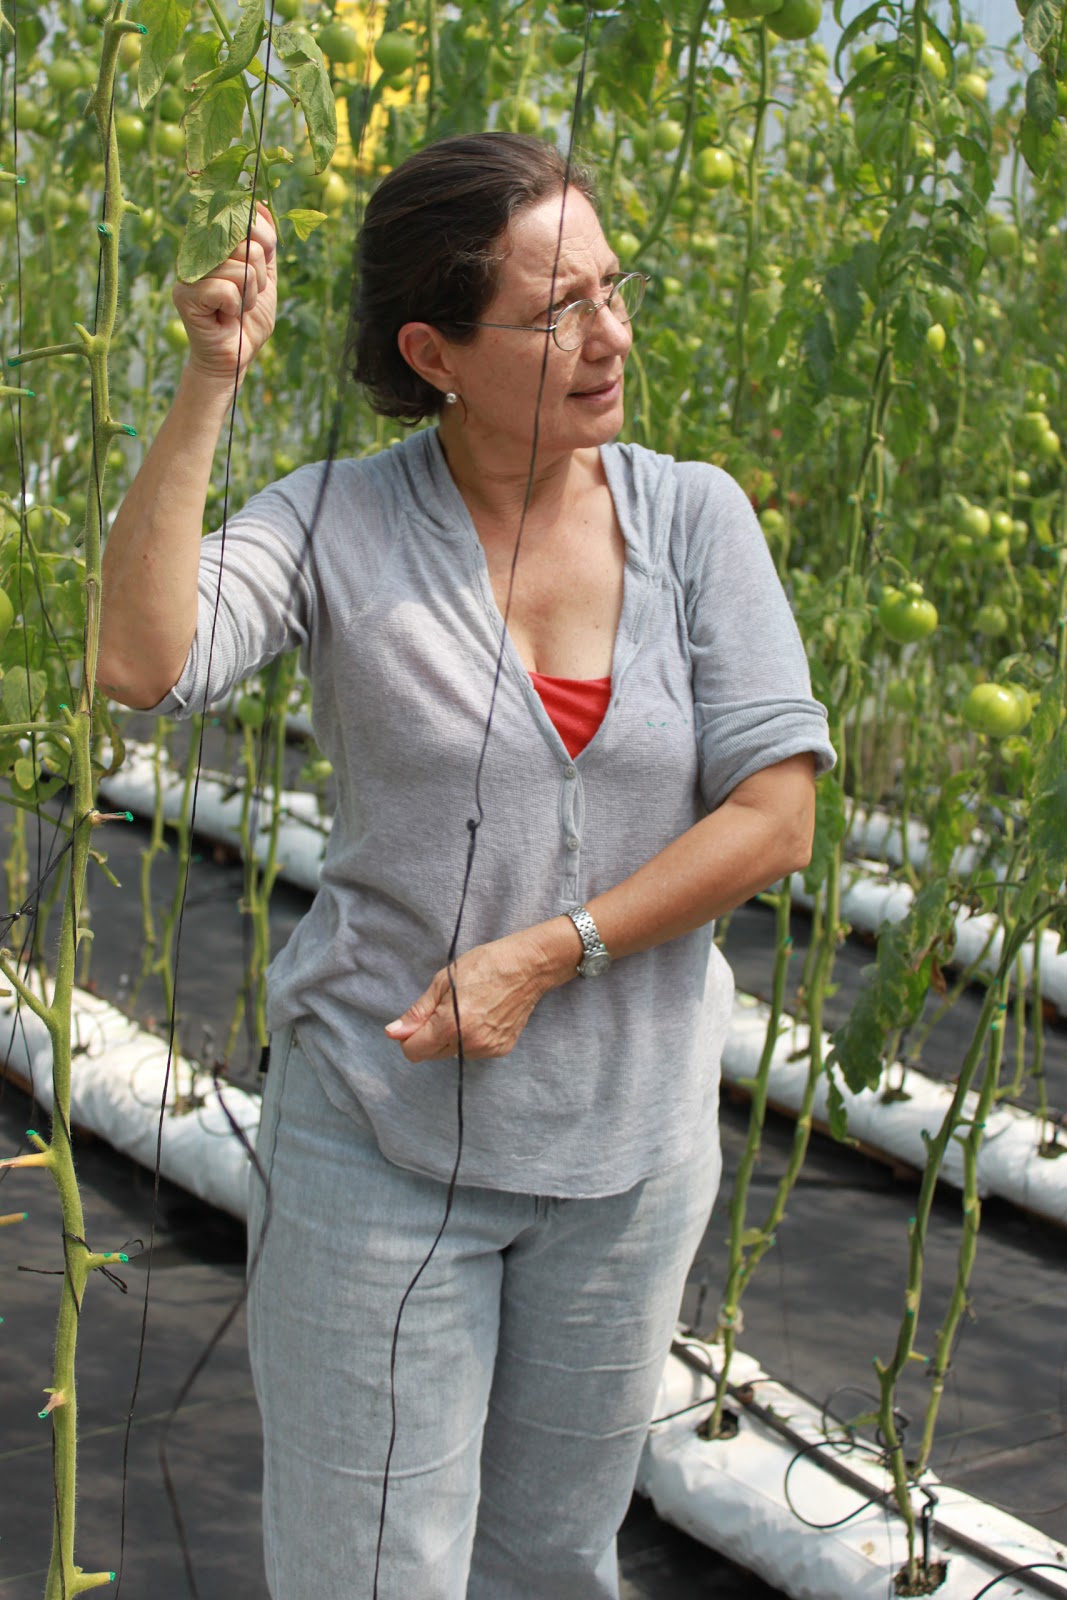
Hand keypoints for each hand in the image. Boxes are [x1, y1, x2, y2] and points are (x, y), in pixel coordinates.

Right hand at [172, 202, 277, 383]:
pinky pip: (225, 289)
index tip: (261, 267)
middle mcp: (200, 251)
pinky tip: (226, 316)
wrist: (236, 356)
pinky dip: (235, 307)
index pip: (245, 218)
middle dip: (259, 276)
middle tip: (247, 295)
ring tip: (236, 308)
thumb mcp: (265, 275)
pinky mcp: (184, 294)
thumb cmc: (248, 318)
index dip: (264, 239)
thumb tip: (258, 203)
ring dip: (249, 296)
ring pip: (241, 269)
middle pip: (246, 243)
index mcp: (217, 242)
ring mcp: (189, 271)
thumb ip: (265, 243)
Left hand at [384, 923, 577, 1062]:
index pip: (413, 1051)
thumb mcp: (443, 982)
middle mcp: (469, 1044)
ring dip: (451, 1037)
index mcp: (450, 1026)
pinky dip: (471, 1038)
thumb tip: (392, 1033)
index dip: (409, 1036)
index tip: (420, 1019)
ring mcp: (487, 1049)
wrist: (527, 966)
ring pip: (452, 1053)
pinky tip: (483, 1016)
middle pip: (431, 1054)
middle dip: (431, 1035)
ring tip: (469, 1009)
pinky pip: (473, 1051)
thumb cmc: (484, 966)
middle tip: (447, 1007)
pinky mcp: (501, 1049)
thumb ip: (417, 1013)